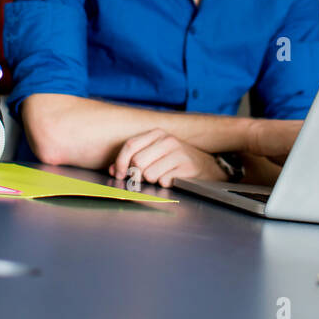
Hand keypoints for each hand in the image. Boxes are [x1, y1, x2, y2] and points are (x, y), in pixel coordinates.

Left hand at [107, 129, 225, 187]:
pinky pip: (164, 181)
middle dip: (136, 174)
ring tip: (160, 176)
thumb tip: (112, 170)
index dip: (120, 162)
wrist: (206, 167)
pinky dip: (164, 184)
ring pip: (149, 173)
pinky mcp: (187, 166)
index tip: (118, 174)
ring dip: (151, 180)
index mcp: (156, 133)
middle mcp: (167, 140)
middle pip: (137, 162)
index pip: (130, 145)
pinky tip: (171, 178)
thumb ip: (132, 160)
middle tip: (141, 179)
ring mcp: (178, 152)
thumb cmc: (175, 161)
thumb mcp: (154, 154)